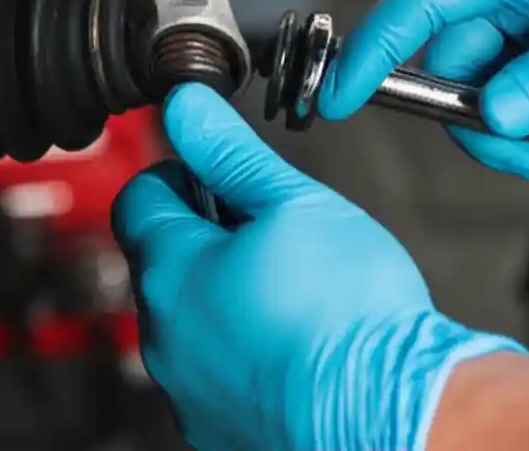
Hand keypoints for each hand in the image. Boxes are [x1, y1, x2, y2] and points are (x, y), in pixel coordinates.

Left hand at [113, 84, 521, 450]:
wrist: (390, 413)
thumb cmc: (351, 316)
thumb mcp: (295, 205)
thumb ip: (231, 153)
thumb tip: (186, 109)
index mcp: (174, 271)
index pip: (138, 199)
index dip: (178, 173)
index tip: (215, 174)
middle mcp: (164, 337)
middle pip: (160, 262)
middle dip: (204, 236)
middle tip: (267, 230)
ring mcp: (188, 390)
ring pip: (187, 322)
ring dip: (221, 297)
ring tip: (290, 290)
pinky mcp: (218, 429)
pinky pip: (212, 375)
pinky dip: (240, 352)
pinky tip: (293, 343)